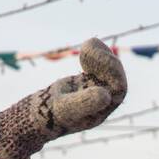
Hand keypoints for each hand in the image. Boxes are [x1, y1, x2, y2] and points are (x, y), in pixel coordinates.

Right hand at [0, 37, 127, 158]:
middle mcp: (104, 100)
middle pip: (116, 76)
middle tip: (90, 45)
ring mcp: (97, 89)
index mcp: (104, 109)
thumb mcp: (67, 109)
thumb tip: (106, 95)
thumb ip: (85, 102)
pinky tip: (87, 45)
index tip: (99, 58)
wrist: (39, 113)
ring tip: (88, 44)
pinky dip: (94, 53)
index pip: (119, 88)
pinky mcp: (88, 81)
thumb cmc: (53, 114)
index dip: (112, 70)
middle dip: (106, 59)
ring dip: (100, 53)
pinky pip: (98, 65)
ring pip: (108, 68)